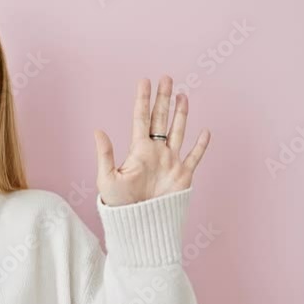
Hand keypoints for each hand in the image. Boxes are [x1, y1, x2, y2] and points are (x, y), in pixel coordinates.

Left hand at [93, 75, 209, 206]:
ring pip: (178, 131)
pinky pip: (194, 156)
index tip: (145, 81)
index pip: (141, 119)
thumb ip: (105, 154)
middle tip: (166, 78)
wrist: (139, 225)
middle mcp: (155, 152)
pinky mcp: (183, 175)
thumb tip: (98, 130)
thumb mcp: (106, 179)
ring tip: (182, 94)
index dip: (143, 100)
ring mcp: (170, 162)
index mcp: (138, 150)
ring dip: (180, 114)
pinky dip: (201, 145)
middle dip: (163, 99)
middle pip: (161, 119)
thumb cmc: (119, 206)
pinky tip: (205, 131)